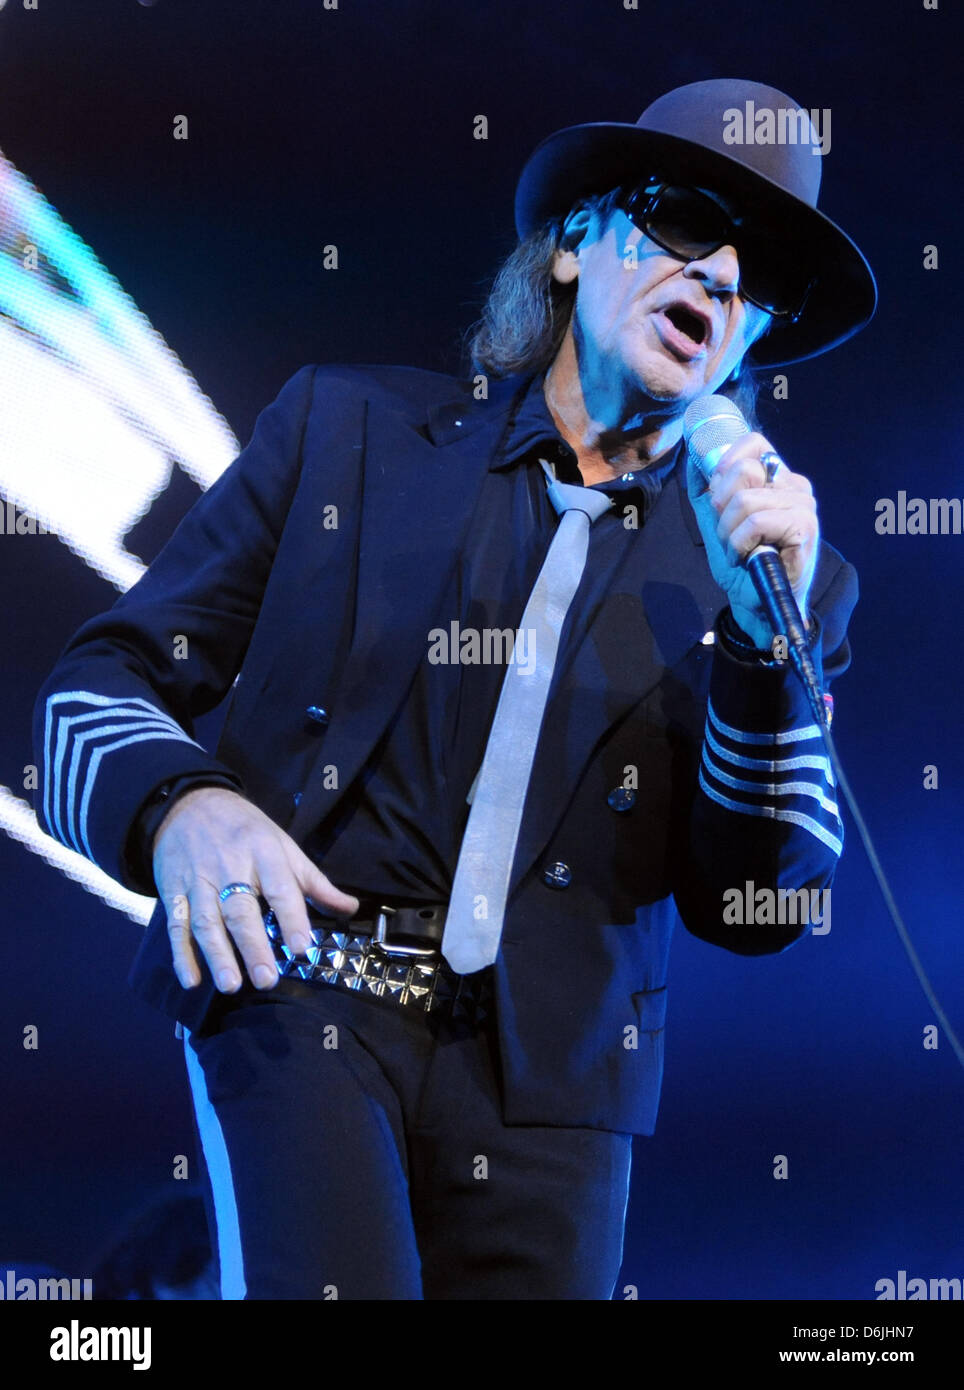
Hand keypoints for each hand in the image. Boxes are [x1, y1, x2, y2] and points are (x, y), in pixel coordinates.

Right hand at [152, 786, 359, 992]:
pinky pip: (176, 925)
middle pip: (241, 909)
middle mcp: (229, 866)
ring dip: (217, 955)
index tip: (301, 948)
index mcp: (263, 852)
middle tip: (266, 980)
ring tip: (231, 985)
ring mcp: (198, 880)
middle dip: (253, 946)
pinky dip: (181, 954)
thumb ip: (315, 882)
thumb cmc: (245, 830)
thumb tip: (350, 908)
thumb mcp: (283, 846)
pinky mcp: (173, 890)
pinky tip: (191, 980)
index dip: (292, 918)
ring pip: (207, 920)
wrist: (188, 805)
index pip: (280, 887)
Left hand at [686, 432, 819, 649]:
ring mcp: (804, 506)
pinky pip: (756, 523)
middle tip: (728, 532)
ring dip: (729, 532)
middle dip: (722, 507)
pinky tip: (748, 557)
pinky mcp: (804, 528)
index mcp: (778, 478)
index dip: (726, 463)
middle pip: (744, 471)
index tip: (717, 495)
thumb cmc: (741, 561)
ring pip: (745, 500)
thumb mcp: (715, 521)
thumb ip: (705, 489)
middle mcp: (795, 486)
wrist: (754, 601)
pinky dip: (740, 544)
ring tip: (738, 550)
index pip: (754, 443)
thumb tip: (694, 459)